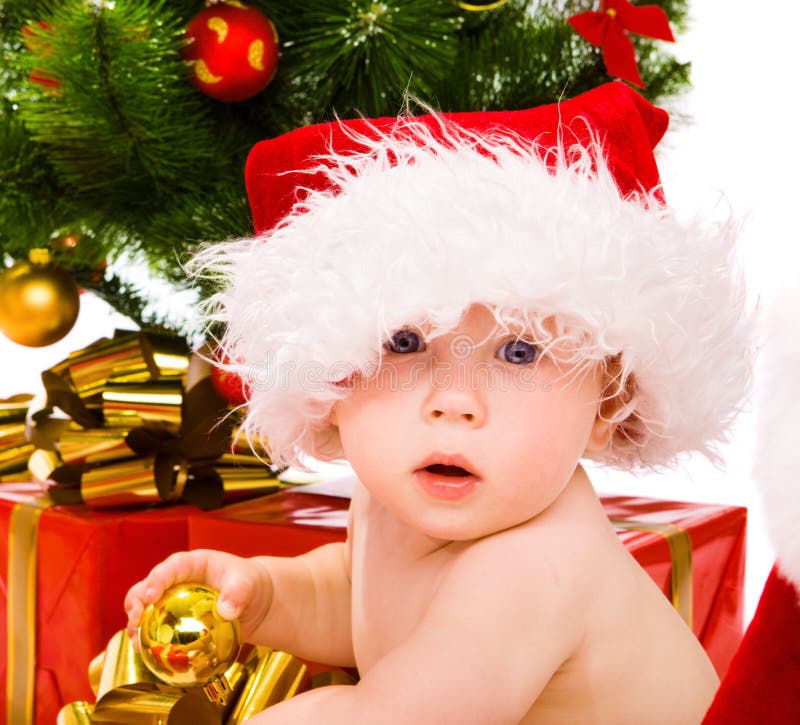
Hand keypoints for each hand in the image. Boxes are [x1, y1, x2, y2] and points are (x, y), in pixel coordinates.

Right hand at [124, 549, 271, 648]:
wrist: (253, 601)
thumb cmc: (249, 584)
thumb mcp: (248, 584)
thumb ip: (238, 593)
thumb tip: (226, 611)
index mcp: (193, 563)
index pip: (172, 567)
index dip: (157, 579)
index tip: (151, 596)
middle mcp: (177, 579)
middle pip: (148, 585)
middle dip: (136, 601)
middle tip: (134, 619)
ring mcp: (172, 600)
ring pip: (145, 607)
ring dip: (136, 623)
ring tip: (135, 641)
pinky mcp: (173, 619)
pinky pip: (155, 627)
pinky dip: (147, 639)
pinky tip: (145, 655)